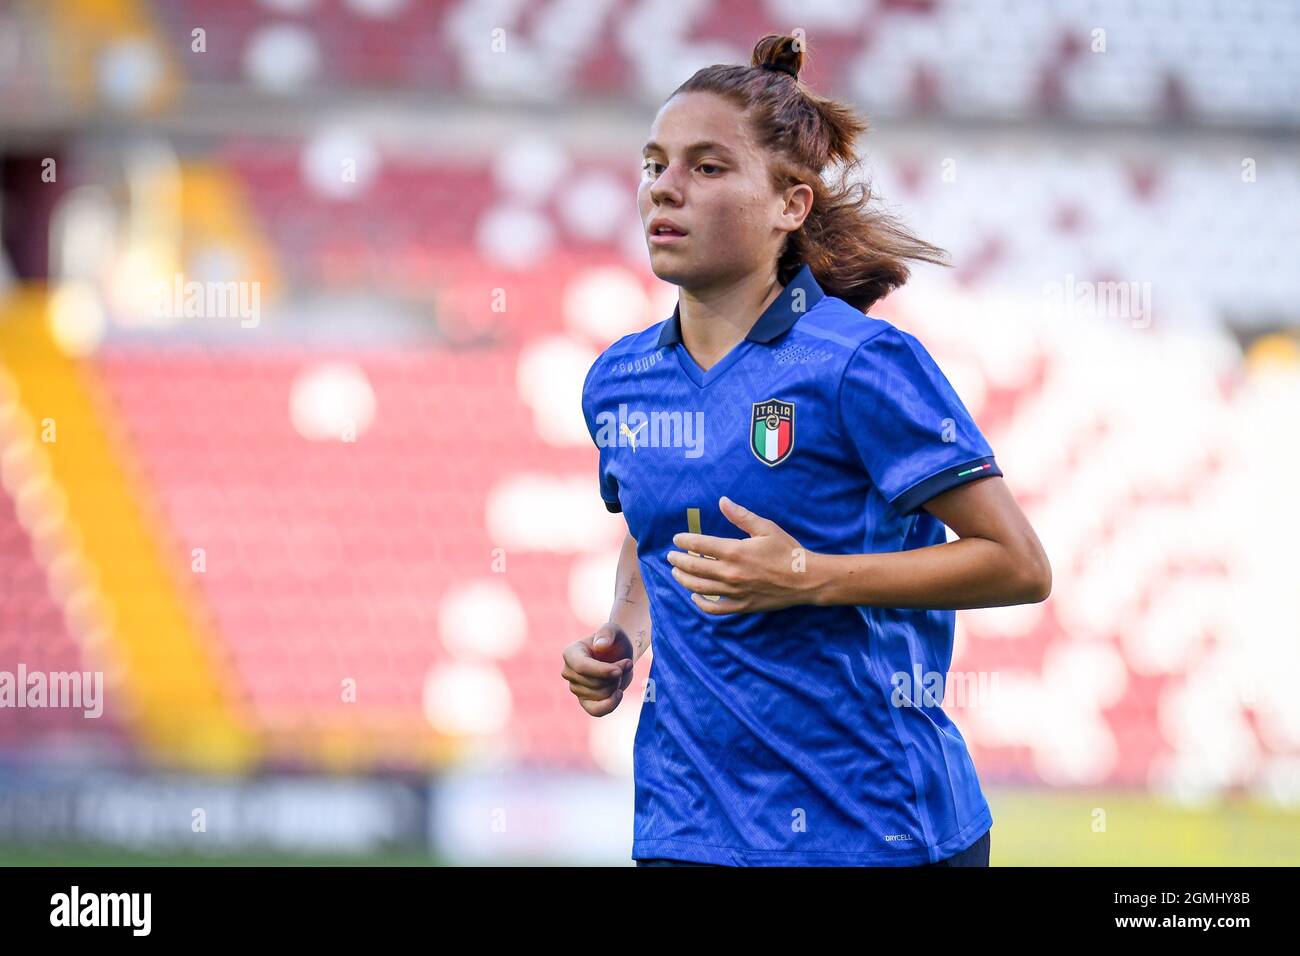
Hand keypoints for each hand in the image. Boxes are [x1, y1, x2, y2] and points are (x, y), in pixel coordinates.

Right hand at [561, 623, 634, 716]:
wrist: (620, 653)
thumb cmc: (615, 640)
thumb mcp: (614, 630)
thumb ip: (607, 633)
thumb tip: (599, 645)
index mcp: (571, 653)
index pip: (582, 667)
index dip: (603, 671)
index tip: (619, 670)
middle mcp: (569, 672)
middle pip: (594, 683)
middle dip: (615, 676)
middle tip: (626, 663)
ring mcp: (575, 688)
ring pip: (600, 695)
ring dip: (616, 685)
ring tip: (620, 672)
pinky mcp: (585, 701)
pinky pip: (595, 711)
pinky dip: (610, 705)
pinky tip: (619, 693)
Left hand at [666, 495, 820, 614]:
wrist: (806, 579)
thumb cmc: (787, 550)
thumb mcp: (765, 528)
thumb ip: (740, 515)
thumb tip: (722, 501)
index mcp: (735, 551)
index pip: (700, 545)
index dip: (684, 541)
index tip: (677, 539)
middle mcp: (731, 573)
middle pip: (694, 568)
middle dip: (678, 561)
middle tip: (670, 557)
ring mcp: (735, 591)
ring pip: (700, 588)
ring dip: (684, 580)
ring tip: (677, 573)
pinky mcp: (742, 606)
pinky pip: (715, 609)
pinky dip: (701, 604)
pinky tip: (695, 597)